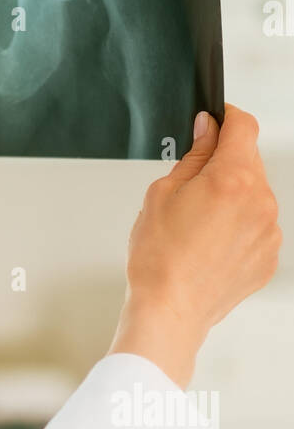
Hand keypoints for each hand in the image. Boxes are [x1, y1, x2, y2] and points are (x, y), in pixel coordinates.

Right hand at [109, 105, 281, 386]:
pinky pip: (257, 226)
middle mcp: (261, 202)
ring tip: (198, 224)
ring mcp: (269, 231)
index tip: (216, 121)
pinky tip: (209, 243)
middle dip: (224, 163)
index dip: (227, 118)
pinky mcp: (269, 256)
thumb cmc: (159, 258)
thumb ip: (194, 156)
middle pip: (249, 162)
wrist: (169, 310)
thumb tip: (207, 130)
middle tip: (191, 186)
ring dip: (232, 197)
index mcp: (233, 179)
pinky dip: (238, 226)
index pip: (244, 127)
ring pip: (254, 195)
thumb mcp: (163, 192)